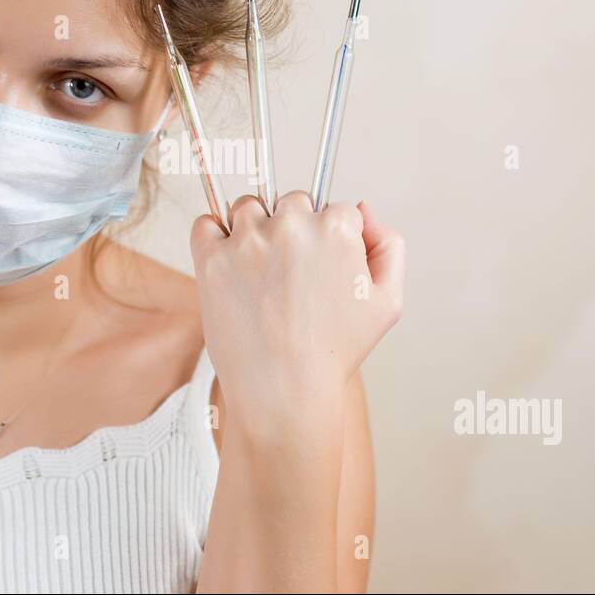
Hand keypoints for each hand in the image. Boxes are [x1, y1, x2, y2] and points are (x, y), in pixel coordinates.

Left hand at [190, 191, 404, 426]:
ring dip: (254, 230)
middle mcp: (291, 225)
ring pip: (249, 207)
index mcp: (336, 228)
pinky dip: (213, 236)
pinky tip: (227, 261)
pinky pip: (206, 224)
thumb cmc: (336, 350)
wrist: (284, 391)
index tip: (323, 268)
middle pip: (293, 202)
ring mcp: (248, 240)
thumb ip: (389, 245)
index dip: (333, 239)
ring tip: (260, 274)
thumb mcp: (388, 302)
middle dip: (294, 230)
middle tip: (291, 276)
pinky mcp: (211, 258)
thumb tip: (363, 208)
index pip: (336, 209)